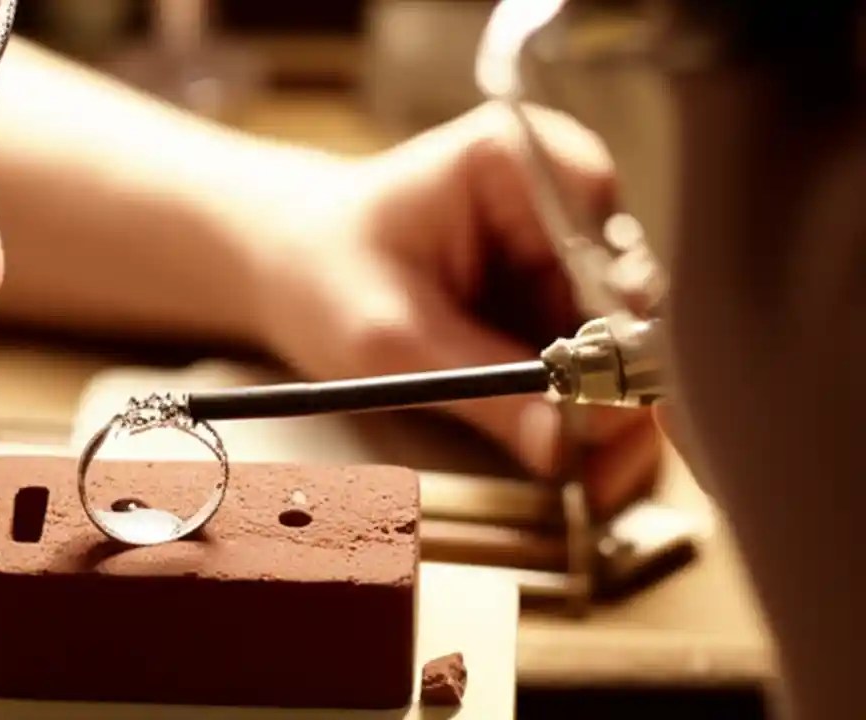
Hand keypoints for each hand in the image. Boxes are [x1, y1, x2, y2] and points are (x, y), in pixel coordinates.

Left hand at [256, 103, 659, 514]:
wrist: (288, 266)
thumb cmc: (320, 273)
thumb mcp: (388, 339)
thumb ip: (480, 388)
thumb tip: (568, 447)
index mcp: (518, 159)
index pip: (605, 249)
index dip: (621, 336)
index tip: (613, 415)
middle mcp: (559, 188)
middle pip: (629, 300)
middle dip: (620, 392)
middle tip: (609, 477)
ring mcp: (562, 240)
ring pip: (618, 339)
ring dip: (608, 413)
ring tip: (596, 483)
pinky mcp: (554, 288)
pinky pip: (590, 356)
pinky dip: (583, 409)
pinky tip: (580, 459)